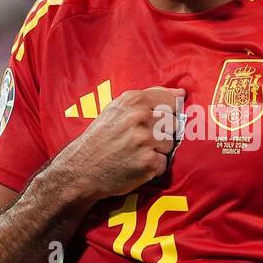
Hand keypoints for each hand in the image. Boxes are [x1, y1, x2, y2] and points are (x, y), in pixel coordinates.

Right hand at [55, 86, 184, 200]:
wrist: (81, 169)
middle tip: (138, 141)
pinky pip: (164, 163)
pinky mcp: (149, 162)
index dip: (168, 113)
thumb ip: (149, 99)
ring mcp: (145, 140)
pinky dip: (153, 167)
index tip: (157, 121)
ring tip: (135, 153)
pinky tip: (135, 165)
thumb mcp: (117, 109)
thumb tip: (182, 93)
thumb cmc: (101, 138)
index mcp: (134, 100)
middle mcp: (140, 117)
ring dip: (157, 151)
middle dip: (161, 133)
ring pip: (170, 144)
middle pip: (173, 123)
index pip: (171, 101)